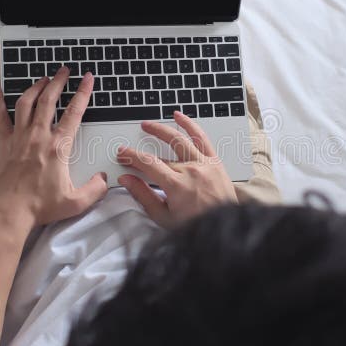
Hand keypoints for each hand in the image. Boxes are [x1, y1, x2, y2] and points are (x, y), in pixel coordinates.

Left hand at [0, 69, 106, 231]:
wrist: (9, 212)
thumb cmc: (40, 207)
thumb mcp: (76, 202)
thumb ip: (95, 188)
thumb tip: (104, 178)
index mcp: (58, 147)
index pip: (74, 113)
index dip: (83, 93)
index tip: (87, 78)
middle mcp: (38, 137)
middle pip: (49, 100)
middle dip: (58, 82)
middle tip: (64, 70)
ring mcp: (18, 138)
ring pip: (26, 103)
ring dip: (36, 87)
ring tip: (43, 78)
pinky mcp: (3, 143)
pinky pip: (0, 116)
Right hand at [116, 111, 236, 227]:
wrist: (224, 228)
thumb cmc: (195, 226)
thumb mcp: (163, 216)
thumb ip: (143, 195)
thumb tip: (126, 179)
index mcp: (177, 185)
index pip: (148, 163)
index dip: (131, 157)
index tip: (122, 154)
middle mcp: (191, 170)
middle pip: (160, 154)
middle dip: (140, 151)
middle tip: (128, 149)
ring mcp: (204, 163)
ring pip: (179, 140)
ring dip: (161, 130)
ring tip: (148, 125)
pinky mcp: (214, 161)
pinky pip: (201, 138)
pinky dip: (190, 125)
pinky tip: (179, 116)